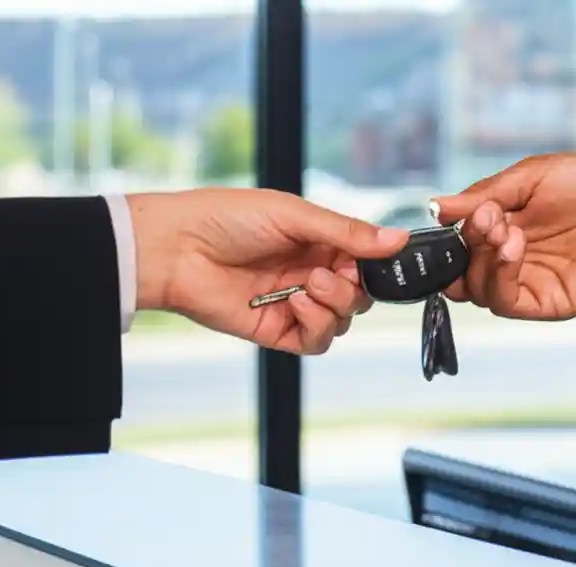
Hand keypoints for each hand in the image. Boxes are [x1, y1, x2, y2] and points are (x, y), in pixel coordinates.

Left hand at [128, 188, 406, 353]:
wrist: (176, 249)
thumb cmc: (227, 218)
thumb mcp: (295, 215)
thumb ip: (348, 233)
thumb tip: (398, 239)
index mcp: (317, 241)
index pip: (365, 262)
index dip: (374, 266)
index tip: (374, 262)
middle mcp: (309, 273)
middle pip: (360, 296)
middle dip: (352, 288)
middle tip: (325, 274)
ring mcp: (294, 305)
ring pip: (343, 322)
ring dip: (334, 306)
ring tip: (306, 287)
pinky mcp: (276, 331)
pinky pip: (317, 342)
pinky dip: (316, 326)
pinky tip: (295, 305)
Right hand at [431, 152, 575, 320]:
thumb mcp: (530, 177)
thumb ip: (485, 194)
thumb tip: (436, 207)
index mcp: (498, 231)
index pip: (455, 246)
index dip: (452, 233)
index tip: (466, 210)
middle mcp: (507, 261)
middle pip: (460, 272)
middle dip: (465, 245)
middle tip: (488, 219)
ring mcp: (527, 283)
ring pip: (477, 291)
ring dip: (481, 260)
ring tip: (505, 229)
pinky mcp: (548, 302)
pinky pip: (507, 303)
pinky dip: (499, 277)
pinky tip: (514, 247)